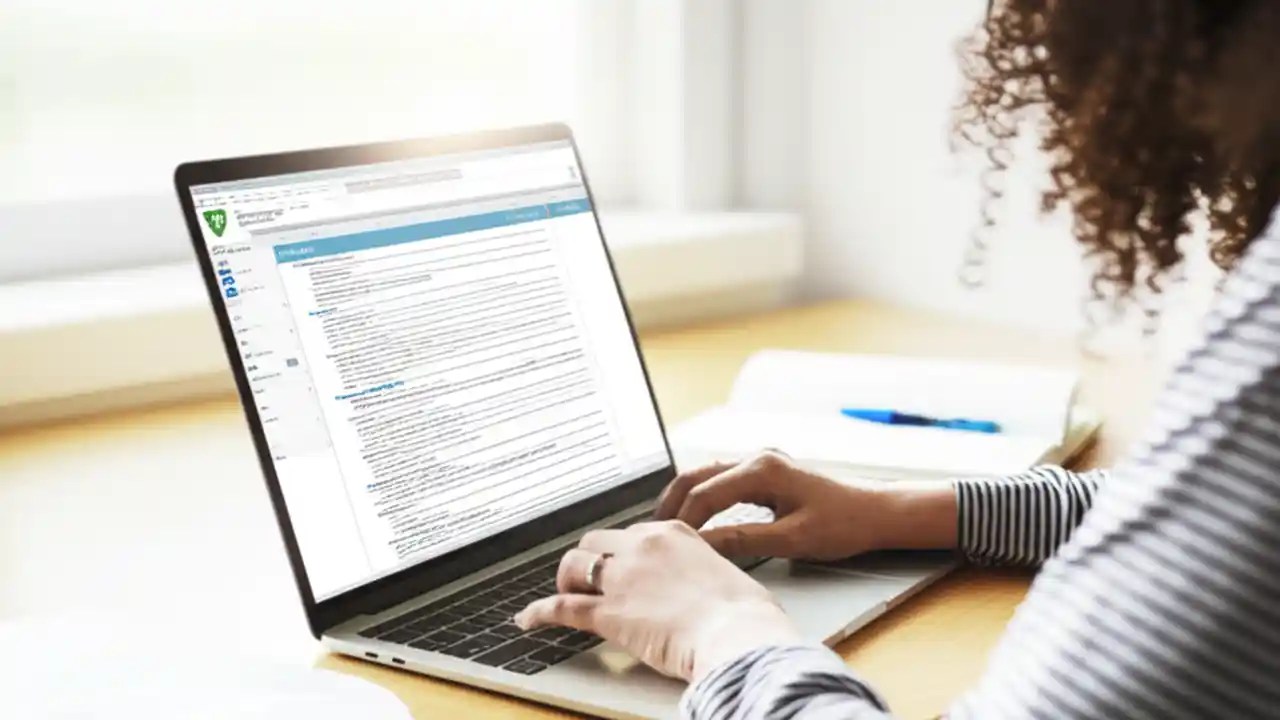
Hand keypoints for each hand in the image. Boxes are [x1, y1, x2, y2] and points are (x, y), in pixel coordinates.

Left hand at [514, 520, 802, 681]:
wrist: (738, 633)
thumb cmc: (744, 612)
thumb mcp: (724, 573)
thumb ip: (700, 570)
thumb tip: (698, 586)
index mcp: (673, 533)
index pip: (630, 533)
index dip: (619, 551)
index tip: (617, 563)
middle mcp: (642, 547)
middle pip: (595, 542)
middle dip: (589, 560)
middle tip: (590, 580)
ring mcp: (622, 578)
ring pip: (574, 566)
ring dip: (566, 581)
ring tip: (564, 595)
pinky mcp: (608, 612)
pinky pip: (562, 607)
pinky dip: (539, 613)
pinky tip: (528, 619)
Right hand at [655, 450, 957, 560]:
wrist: (877, 512)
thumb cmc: (843, 525)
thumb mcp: (792, 539)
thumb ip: (743, 540)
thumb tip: (702, 547)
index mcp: (763, 469)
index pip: (705, 493)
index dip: (683, 521)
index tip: (667, 545)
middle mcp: (758, 458)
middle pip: (697, 474)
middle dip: (672, 502)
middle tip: (652, 532)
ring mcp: (762, 463)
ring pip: (707, 473)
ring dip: (685, 497)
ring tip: (667, 526)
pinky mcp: (766, 473)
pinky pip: (722, 479)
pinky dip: (703, 496)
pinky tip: (695, 517)